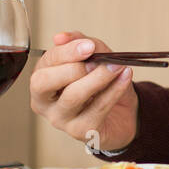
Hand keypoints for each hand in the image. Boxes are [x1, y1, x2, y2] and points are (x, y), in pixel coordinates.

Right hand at [29, 31, 137, 151]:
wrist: (122, 112)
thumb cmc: (101, 83)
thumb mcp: (93, 57)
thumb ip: (81, 43)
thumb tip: (61, 37)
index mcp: (42, 79)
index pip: (46, 62)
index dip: (67, 51)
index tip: (89, 45)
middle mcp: (44, 101)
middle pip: (44, 82)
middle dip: (72, 68)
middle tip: (98, 60)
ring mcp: (60, 118)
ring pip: (72, 96)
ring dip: (98, 78)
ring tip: (118, 66)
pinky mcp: (80, 131)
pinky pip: (97, 108)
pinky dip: (114, 90)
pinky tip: (125, 77)